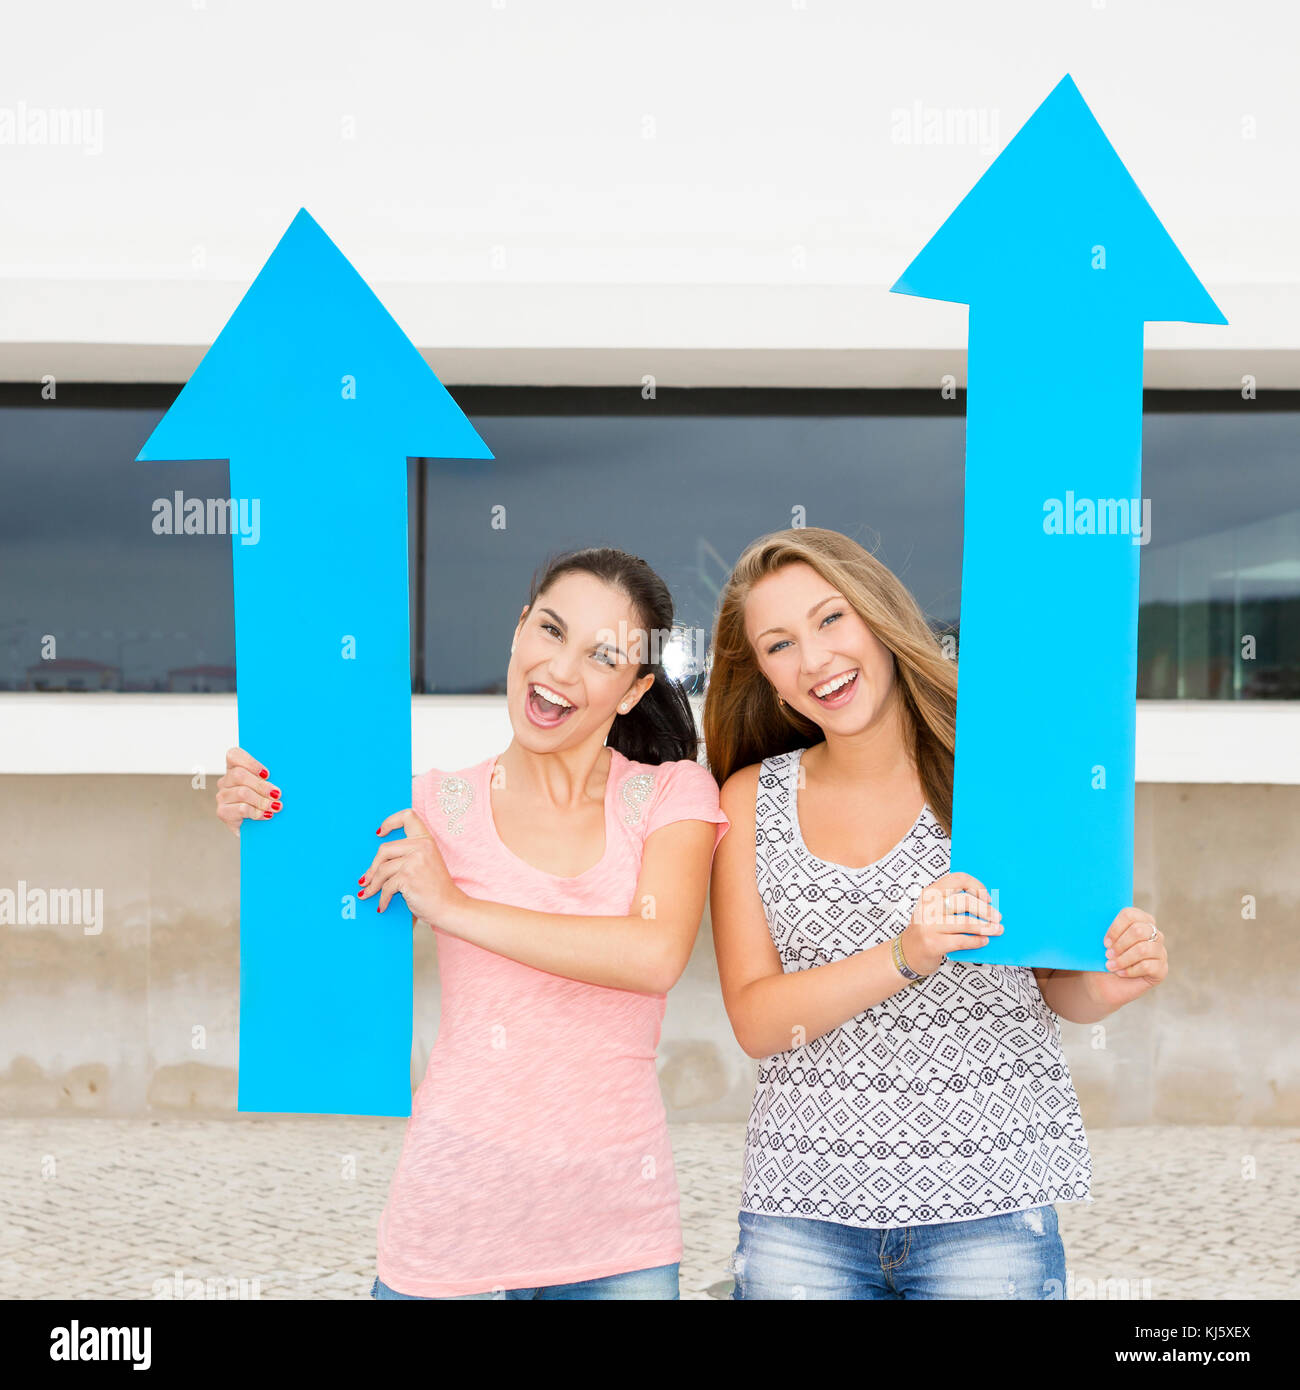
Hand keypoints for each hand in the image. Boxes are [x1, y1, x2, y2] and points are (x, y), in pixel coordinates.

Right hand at [215, 746, 280, 836]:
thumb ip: (271, 777)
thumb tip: (287, 771)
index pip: (234, 755)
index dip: (250, 762)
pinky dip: (257, 812)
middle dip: (262, 785)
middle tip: (277, 794)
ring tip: (275, 806)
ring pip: (242, 793)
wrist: (261, 829)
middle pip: (239, 775)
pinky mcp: (223, 813)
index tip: (267, 774)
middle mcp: (226, 781)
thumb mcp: (270, 786)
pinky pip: (241, 809)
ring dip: (262, 800)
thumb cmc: (267, 803)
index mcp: (235, 769)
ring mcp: (222, 797)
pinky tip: (265, 815)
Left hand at [359, 808, 465, 926]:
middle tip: (366, 879)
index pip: (408, 817)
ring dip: (373, 884)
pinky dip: (382, 898)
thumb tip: (378, 861)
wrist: (449, 907)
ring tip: (369, 893)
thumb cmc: (437, 889)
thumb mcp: (427, 863)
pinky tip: (382, 905)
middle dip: (372, 867)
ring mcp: (414, 861)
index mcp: (426, 840)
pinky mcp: (408, 877)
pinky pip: (386, 887)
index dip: (390, 822)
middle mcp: (421, 846)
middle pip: (384, 849)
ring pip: (382, 869)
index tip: (380, 833)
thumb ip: (409, 855)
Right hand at [898, 872, 1002, 975]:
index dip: (976, 886)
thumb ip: (953, 903)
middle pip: (964, 901)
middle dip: (985, 910)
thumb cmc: (928, 929)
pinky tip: (984, 941)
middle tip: (997, 917)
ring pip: (965, 923)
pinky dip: (976, 941)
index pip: (957, 879)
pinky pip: (961, 941)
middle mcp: (928, 906)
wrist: (908, 953)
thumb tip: (987, 904)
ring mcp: (929, 925)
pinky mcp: (933, 943)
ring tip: (997, 930)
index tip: (987, 897)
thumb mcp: (935, 909)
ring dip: (986, 927)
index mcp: (930, 892)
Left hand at [1089, 906, 1166, 1008]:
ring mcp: (1159, 952)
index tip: (1105, 942)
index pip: (1130, 914)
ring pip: (1143, 949)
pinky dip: (1130, 970)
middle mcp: (1154, 934)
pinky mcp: (1161, 970)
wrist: (1103, 983)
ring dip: (1123, 959)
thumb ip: (1102, 927)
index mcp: (1139, 920)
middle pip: (1139, 930)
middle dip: (1120, 944)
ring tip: (1110, 966)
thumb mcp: (1100, 941)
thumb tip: (1091, 917)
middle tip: (1107, 954)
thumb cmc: (1102, 958)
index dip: (1115, 928)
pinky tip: (1120, 973)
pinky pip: (1148, 966)